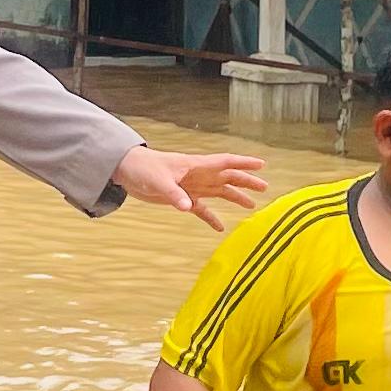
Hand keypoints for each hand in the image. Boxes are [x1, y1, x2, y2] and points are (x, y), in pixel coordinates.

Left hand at [115, 145, 266, 228]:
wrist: (126, 170)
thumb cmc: (143, 168)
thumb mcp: (159, 181)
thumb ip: (174, 193)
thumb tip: (188, 207)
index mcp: (196, 166)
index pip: (225, 162)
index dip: (243, 163)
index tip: (261, 164)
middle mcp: (197, 175)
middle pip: (227, 177)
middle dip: (246, 181)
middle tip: (264, 187)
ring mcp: (191, 186)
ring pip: (218, 191)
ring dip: (234, 197)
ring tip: (251, 205)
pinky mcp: (181, 197)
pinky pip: (201, 208)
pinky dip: (210, 217)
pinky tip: (220, 228)